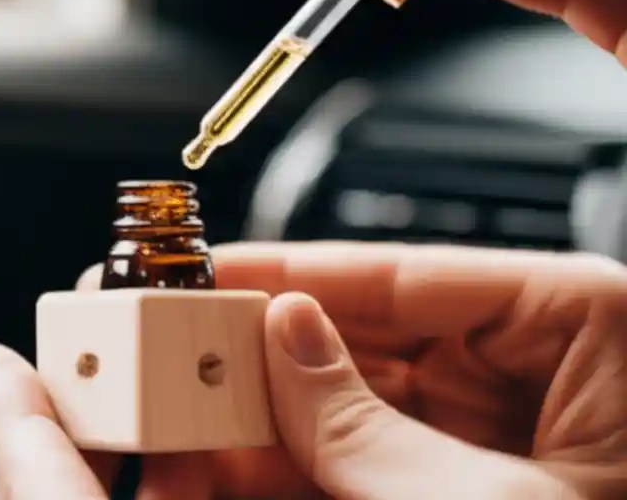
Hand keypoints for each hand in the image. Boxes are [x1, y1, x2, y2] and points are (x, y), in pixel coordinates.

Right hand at [0, 242, 626, 498]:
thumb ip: (364, 423)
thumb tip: (280, 334)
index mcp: (580, 325)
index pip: (404, 273)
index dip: (294, 272)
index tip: (208, 273)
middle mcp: (533, 369)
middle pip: (360, 339)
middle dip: (259, 358)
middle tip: (171, 357)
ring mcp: (491, 436)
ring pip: (343, 406)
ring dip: (256, 423)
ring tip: (175, 426)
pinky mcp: (457, 484)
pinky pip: (352, 461)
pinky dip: (282, 471)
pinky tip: (215, 469)